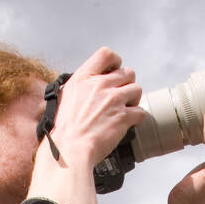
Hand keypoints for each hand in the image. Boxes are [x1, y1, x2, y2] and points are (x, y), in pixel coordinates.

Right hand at [48, 47, 144, 169]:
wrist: (69, 149)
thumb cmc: (64, 130)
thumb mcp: (65, 98)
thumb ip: (81, 86)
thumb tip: (90, 84)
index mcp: (83, 78)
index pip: (106, 54)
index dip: (115, 61)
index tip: (114, 70)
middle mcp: (100, 85)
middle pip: (128, 72)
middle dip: (127, 84)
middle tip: (121, 96)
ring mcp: (113, 100)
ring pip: (137, 89)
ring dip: (133, 100)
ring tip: (125, 110)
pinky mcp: (123, 117)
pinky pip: (140, 112)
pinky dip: (137, 118)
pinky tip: (129, 123)